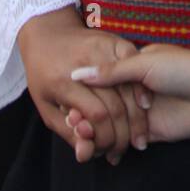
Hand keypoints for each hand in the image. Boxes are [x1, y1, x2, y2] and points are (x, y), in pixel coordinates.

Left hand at [17, 7, 151, 163]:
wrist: (46, 34)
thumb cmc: (44, 76)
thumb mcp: (46, 107)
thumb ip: (67, 133)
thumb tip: (85, 156)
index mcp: (62, 83)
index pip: (97, 115)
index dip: (107, 137)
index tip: (109, 151)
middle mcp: (82, 65)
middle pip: (115, 105)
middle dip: (125, 134)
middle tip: (128, 149)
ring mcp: (99, 49)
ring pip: (128, 88)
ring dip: (138, 117)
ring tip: (139, 138)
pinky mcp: (113, 40)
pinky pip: (135, 69)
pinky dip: (142, 87)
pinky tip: (145, 107)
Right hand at [79, 24, 189, 143]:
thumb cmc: (182, 67)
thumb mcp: (142, 64)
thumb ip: (111, 73)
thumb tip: (76, 74)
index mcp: (127, 71)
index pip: (97, 88)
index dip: (82, 99)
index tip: (67, 107)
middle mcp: (131, 94)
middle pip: (101, 110)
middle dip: (86, 121)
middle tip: (75, 129)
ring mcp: (140, 115)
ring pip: (111, 128)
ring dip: (97, 137)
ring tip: (83, 144)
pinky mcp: (150, 133)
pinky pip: (127, 142)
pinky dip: (114, 149)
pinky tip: (100, 154)